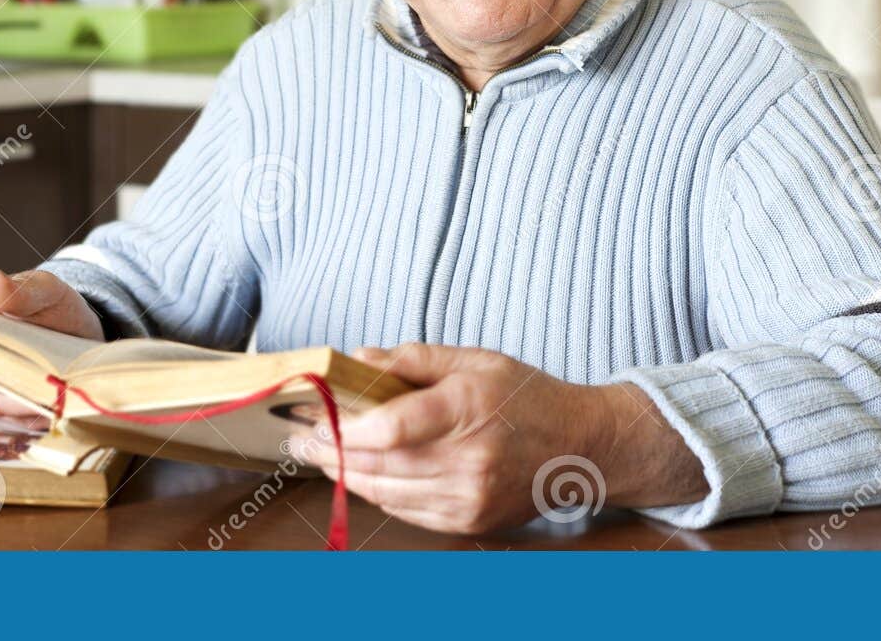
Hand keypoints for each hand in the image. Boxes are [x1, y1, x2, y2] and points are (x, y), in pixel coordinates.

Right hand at [0, 267, 103, 424]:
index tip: (11, 349)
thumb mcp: (46, 290)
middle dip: (13, 376)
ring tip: (58, 385)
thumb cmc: (54, 305)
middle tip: (48, 371)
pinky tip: (57, 401)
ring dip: (28, 398)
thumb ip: (21, 290)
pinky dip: (37, 413)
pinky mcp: (5, 408)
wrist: (78, 332)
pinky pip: (14, 419)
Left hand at [289, 344, 706, 535]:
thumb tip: (355, 361)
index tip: (316, 413)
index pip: (390, 427)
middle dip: (330, 450)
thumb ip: (411, 360)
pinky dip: (377, 491)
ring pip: (385, 491)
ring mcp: (468, 496)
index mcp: (467, 409)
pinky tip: (361, 472)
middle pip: (378, 463)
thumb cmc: (525, 395)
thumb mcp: (473, 359)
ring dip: (346, 473)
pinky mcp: (468, 520)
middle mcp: (468, 459)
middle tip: (300, 434)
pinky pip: (406, 510)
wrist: (580, 445)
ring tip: (320, 453)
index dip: (345, 425)